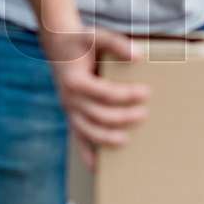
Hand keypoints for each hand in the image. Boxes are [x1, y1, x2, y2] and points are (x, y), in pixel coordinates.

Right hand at [40, 23, 150, 171]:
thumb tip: (138, 55)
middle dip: (123, 117)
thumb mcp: (98, 35)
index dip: (126, 95)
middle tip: (145, 114)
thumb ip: (117, 44)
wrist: (57, 44)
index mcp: (75, 80)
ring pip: (87, 131)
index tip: (146, 92)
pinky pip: (77, 138)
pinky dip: (86, 154)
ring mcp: (68, 109)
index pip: (104, 93)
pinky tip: (97, 167)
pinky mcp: (70, 115)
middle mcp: (68, 98)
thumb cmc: (81, 41)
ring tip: (127, 140)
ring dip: (107, 138)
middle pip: (98, 115)